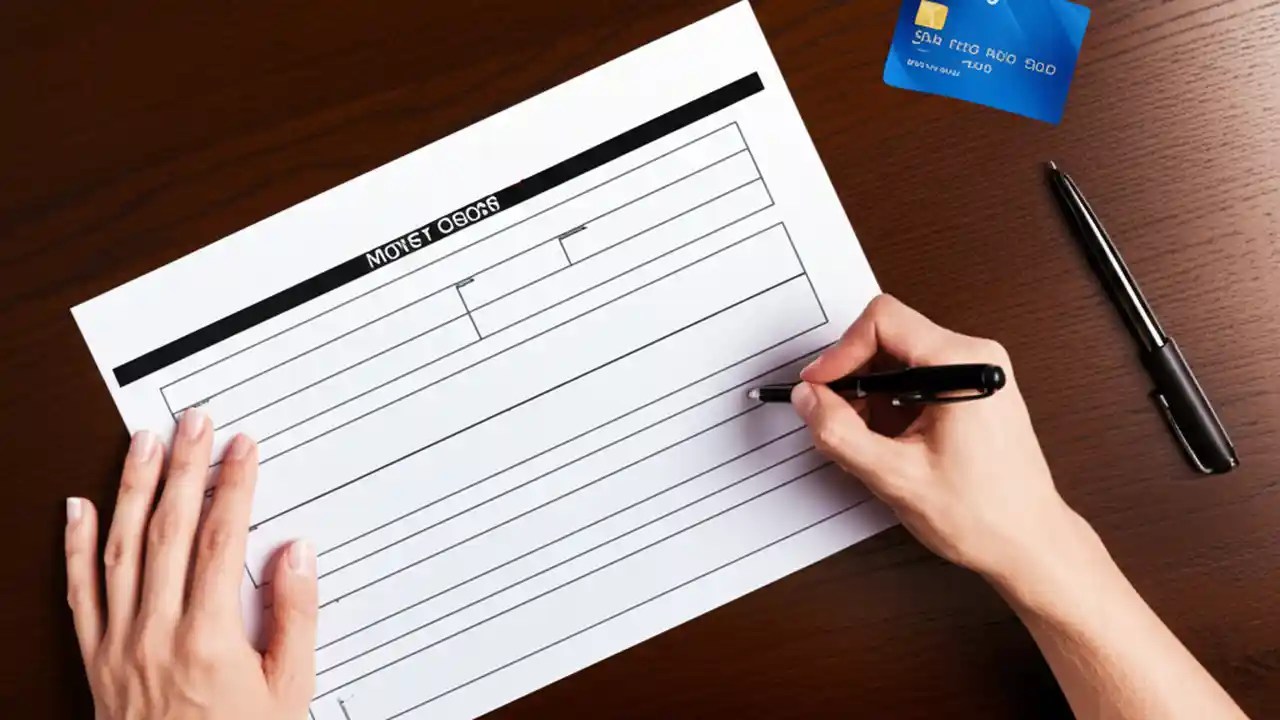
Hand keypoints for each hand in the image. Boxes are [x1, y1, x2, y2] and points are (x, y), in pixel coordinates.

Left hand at [65, 409, 315, 718]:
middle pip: (168, 530)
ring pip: (120, 550)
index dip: (233, 486)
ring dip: (131, 489)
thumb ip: (295, 617)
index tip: (241, 449)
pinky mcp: (95, 660)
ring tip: (142, 443)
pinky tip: (79, 508)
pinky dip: (75, 547)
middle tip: (194, 424)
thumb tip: (296, 554)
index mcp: (208, 640)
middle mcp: (156, 635)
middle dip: (183, 468)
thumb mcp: (290, 691)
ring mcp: (119, 645)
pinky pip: (79, 594)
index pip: (220, 540)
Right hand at [791, 295, 1092, 600]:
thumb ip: (841, 433)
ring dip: (870, 395)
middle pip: (889, 336)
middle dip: (853, 377)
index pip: (883, 322)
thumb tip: (808, 400)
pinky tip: (889, 443)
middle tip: (834, 418)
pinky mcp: (972, 391)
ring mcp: (976, 373)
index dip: (841, 352)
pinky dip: (890, 404)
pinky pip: (916, 378)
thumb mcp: (896, 477)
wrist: (1029, 543)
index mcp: (964, 365)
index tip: (820, 387)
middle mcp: (975, 358)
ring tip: (866, 440)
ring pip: (898, 359)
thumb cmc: (986, 514)